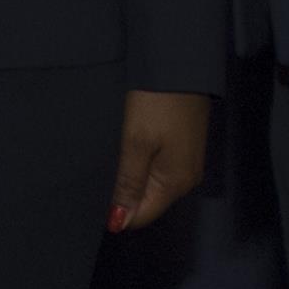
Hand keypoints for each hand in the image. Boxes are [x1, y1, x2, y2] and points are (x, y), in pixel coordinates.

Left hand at [111, 90, 210, 233]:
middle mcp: (188, 179)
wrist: (181, 66)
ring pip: (156, 184)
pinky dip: (146, 164)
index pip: (143, 215)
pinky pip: (163, 169)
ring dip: (136, 178)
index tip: (99, 194)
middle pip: (150, 201)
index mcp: (175, 184)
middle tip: (105, 171)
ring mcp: (190, 163)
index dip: (120, 211)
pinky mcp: (188, 146)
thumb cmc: (155, 105)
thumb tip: (120, 223)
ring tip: (117, 158)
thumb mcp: (136, 144)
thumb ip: (129, 184)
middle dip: (127, 194)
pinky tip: (135, 148)